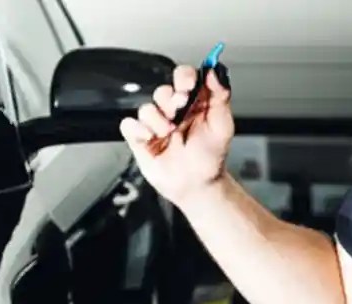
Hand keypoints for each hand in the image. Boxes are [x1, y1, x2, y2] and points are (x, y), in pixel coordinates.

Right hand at [119, 64, 234, 206]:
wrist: (198, 184)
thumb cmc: (211, 156)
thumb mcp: (223, 123)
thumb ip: (221, 94)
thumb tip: (214, 71)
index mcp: (192, 103)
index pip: (183, 76)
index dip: (184, 76)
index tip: (189, 85)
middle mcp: (172, 111)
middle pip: (162, 91)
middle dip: (171, 100)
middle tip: (179, 111)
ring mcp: (155, 125)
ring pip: (146, 108)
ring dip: (157, 120)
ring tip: (169, 133)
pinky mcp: (141, 140)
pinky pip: (128, 125)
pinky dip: (137, 129)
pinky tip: (151, 137)